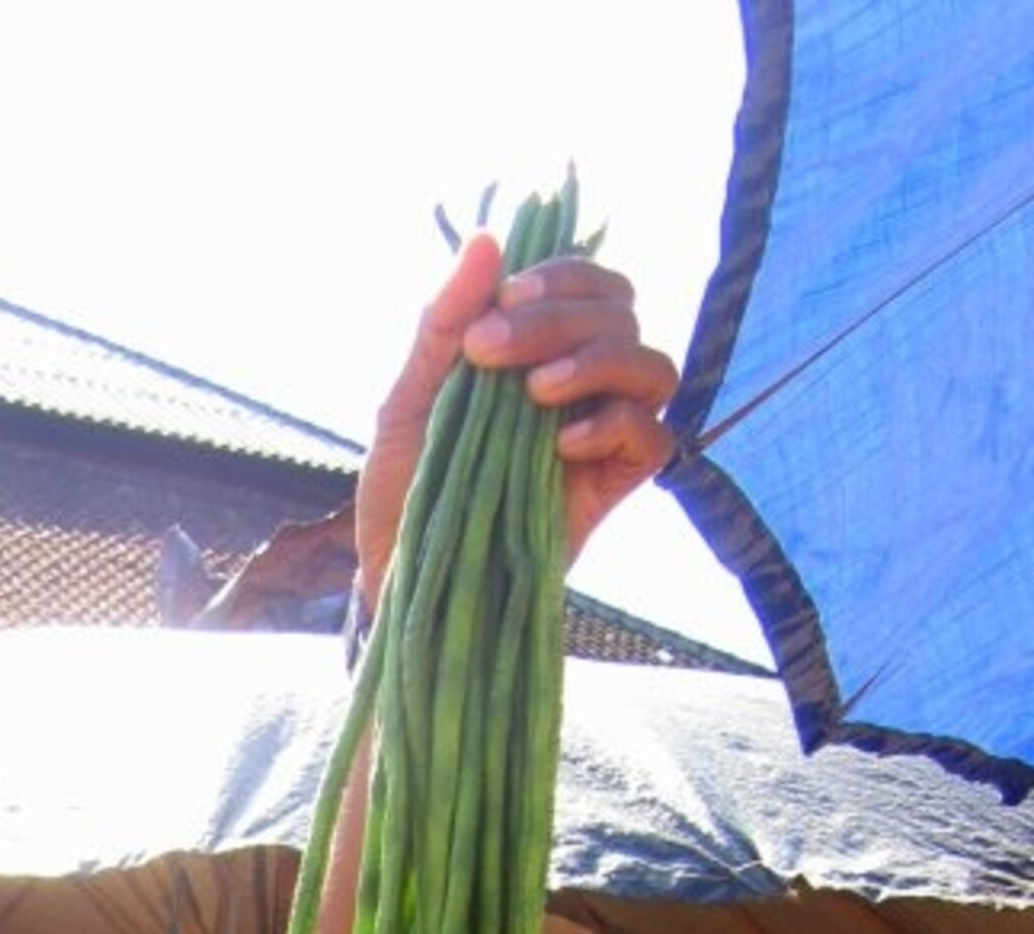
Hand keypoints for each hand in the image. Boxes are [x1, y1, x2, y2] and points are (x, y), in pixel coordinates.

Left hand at [354, 232, 678, 609]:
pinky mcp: (611, 488)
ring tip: (534, 393)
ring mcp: (601, 434)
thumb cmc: (405, 487)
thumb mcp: (409, 399)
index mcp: (540, 350)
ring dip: (598, 360)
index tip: (502, 304)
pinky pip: (654, 438)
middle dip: (561, 317)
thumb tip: (487, 239)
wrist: (400, 574)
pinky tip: (562, 443)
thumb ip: (442, 323)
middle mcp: (581, 383)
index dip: (560, 278)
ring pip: (651, 367)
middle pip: (621, 313)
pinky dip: (616, 425)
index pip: (589, 282)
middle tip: (492, 352)